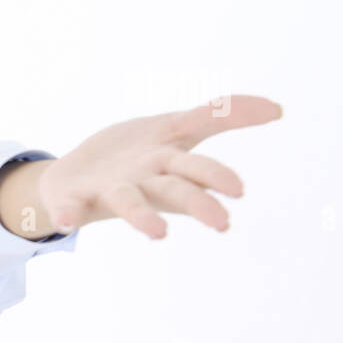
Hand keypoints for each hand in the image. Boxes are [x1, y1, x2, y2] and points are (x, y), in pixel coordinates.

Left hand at [38, 95, 282, 238]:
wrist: (73, 175)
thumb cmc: (133, 155)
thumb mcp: (175, 128)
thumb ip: (220, 115)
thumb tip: (276, 108)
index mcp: (167, 162)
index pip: (197, 168)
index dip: (216, 177)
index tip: (238, 191)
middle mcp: (143, 180)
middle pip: (173, 188)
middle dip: (196, 203)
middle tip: (222, 223)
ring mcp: (109, 190)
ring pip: (127, 201)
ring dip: (141, 216)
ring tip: (158, 233)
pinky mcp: (74, 197)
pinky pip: (70, 207)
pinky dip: (68, 214)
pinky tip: (66, 223)